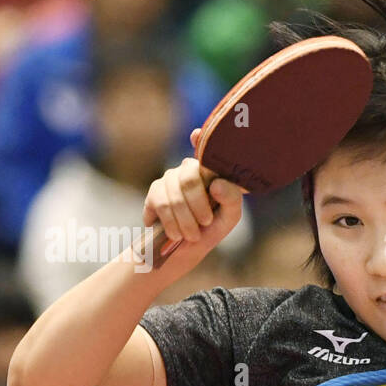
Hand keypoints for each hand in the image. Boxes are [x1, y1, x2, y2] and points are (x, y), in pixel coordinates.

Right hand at [141, 128, 243, 268]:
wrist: (185, 249)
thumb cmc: (211, 228)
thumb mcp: (229, 217)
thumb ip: (231, 199)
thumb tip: (217, 184)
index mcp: (210, 171)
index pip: (204, 146)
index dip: (200, 139)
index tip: (196, 135)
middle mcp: (189, 169)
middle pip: (189, 177)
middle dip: (198, 205)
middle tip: (205, 223)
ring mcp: (169, 179)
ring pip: (175, 196)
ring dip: (185, 221)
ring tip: (191, 235)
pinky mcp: (154, 193)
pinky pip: (161, 205)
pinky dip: (171, 224)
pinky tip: (175, 234)